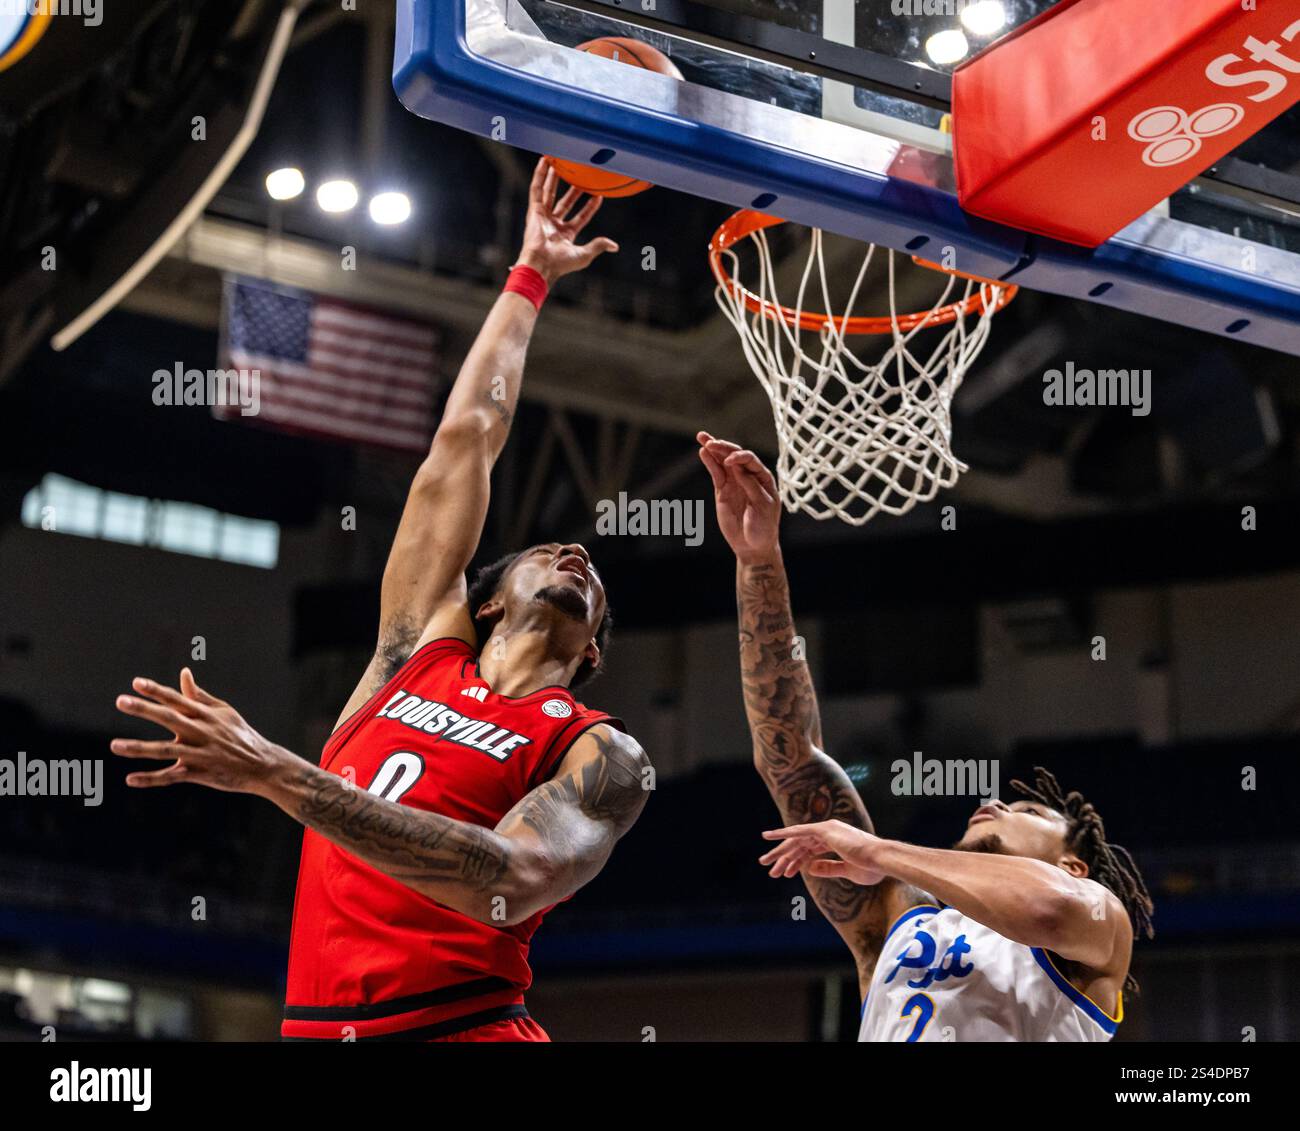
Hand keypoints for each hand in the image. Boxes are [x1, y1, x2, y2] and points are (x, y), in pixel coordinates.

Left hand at [111, 668, 289, 796]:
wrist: (263, 765)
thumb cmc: (240, 735)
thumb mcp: (223, 712)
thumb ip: (199, 695)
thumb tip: (184, 673)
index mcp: (206, 715)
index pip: (177, 699)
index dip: (156, 691)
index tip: (136, 683)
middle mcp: (201, 732)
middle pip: (169, 718)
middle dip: (144, 710)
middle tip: (121, 701)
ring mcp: (200, 754)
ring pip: (165, 750)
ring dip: (139, 748)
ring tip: (114, 745)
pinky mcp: (200, 774)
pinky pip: (171, 777)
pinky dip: (151, 779)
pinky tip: (130, 779)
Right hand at [516, 158, 618, 284]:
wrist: (542, 264)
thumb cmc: (560, 264)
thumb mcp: (584, 255)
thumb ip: (598, 246)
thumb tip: (615, 246)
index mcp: (565, 235)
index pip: (581, 217)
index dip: (590, 207)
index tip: (598, 196)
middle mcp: (553, 225)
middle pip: (565, 202)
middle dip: (573, 189)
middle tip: (581, 175)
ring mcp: (543, 217)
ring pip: (550, 192)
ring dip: (554, 177)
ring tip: (559, 162)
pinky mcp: (534, 210)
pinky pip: (537, 189)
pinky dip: (539, 175)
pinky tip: (544, 162)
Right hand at [697, 432, 780, 564]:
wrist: (753, 545)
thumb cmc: (764, 526)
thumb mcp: (763, 506)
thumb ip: (751, 486)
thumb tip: (737, 467)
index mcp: (763, 478)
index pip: (751, 460)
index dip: (740, 457)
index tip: (730, 461)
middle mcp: (748, 477)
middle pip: (735, 456)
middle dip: (724, 447)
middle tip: (711, 442)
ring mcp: (734, 483)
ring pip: (723, 462)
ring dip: (714, 449)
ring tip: (702, 437)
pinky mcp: (722, 490)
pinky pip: (716, 473)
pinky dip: (710, 463)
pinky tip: (703, 452)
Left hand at [760, 819, 886, 885]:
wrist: (881, 861)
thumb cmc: (871, 867)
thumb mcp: (847, 871)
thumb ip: (829, 868)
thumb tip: (811, 868)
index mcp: (836, 840)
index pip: (810, 850)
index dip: (797, 862)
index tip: (786, 873)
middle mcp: (829, 831)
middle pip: (800, 844)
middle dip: (784, 856)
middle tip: (768, 867)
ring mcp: (826, 829)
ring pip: (796, 840)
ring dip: (780, 851)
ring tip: (765, 863)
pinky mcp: (824, 830)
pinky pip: (799, 831)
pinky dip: (783, 833)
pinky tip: (769, 837)